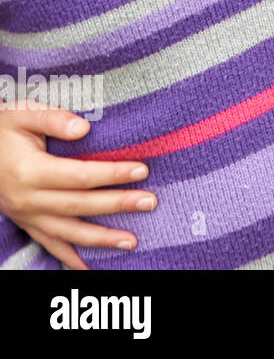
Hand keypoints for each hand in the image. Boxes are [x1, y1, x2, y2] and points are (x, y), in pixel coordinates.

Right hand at [0, 101, 154, 269]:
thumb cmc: (3, 129)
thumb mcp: (23, 114)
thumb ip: (54, 119)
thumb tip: (84, 127)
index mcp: (29, 171)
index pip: (79, 176)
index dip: (111, 174)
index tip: (141, 170)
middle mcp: (27, 199)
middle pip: (79, 205)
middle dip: (117, 204)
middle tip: (150, 202)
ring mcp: (25, 215)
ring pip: (67, 232)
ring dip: (101, 239)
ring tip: (132, 242)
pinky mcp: (25, 223)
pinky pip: (49, 244)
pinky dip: (70, 258)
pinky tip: (90, 267)